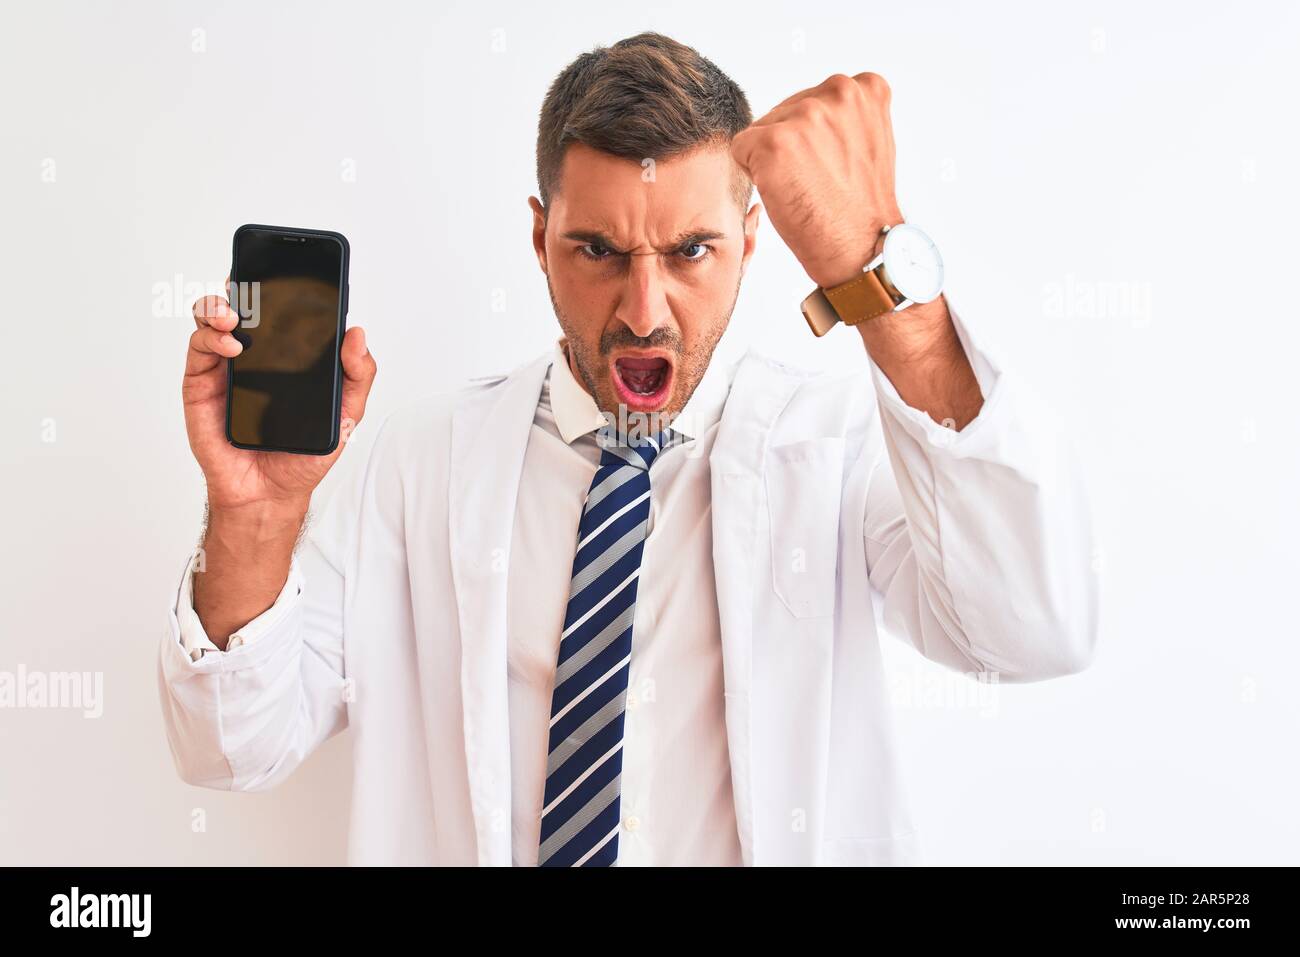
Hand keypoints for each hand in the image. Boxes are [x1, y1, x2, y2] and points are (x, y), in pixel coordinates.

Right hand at [184, 279, 376, 514]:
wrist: (270, 494)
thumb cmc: (303, 456)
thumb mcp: (347, 414)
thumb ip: (358, 376)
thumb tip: (357, 334)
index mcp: (286, 358)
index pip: (280, 312)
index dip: (279, 286)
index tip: (288, 266)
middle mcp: (253, 357)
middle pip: (241, 306)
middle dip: (244, 287)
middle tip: (255, 286)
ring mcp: (224, 368)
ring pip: (212, 319)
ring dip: (220, 307)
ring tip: (236, 316)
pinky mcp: (202, 386)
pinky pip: (199, 349)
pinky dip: (211, 338)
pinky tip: (232, 346)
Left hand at [730, 72, 901, 288]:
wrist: (861, 248)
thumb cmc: (860, 205)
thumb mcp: (868, 140)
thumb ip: (842, 116)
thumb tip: (804, 109)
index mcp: (865, 87)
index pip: (813, 101)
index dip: (814, 139)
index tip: (835, 166)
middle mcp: (838, 90)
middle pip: (784, 112)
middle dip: (792, 147)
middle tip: (819, 181)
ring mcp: (806, 115)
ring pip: (762, 131)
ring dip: (773, 161)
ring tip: (805, 187)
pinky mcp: (774, 141)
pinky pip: (740, 148)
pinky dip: (753, 173)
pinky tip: (784, 192)